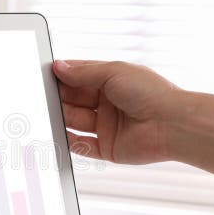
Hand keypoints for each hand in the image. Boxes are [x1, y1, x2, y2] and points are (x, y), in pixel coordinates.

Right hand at [53, 60, 181, 163]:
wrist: (172, 124)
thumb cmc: (151, 93)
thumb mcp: (113, 72)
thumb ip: (83, 72)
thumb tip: (60, 66)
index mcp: (112, 81)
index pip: (80, 77)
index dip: (63, 75)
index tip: (46, 74)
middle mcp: (109, 104)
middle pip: (75, 100)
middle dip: (59, 97)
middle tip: (41, 94)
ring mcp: (108, 126)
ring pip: (76, 121)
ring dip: (61, 117)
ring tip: (46, 114)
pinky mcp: (108, 148)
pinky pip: (83, 146)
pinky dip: (69, 141)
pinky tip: (57, 134)